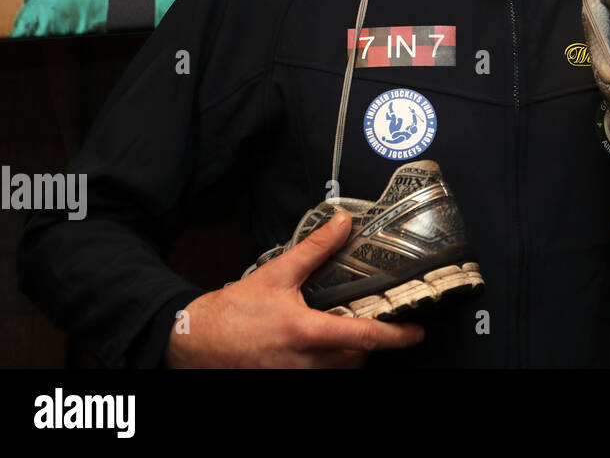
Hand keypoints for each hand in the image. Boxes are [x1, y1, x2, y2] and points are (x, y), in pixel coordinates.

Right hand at [166, 210, 425, 366]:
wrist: (192, 343)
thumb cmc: (233, 311)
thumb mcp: (277, 274)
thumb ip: (316, 249)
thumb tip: (343, 223)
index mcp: (307, 333)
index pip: (365, 338)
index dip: (397, 337)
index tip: (417, 333)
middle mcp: (305, 363)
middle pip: (357, 359)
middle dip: (368, 344)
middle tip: (370, 323)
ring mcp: (294, 379)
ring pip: (340, 373)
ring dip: (348, 356)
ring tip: (343, 335)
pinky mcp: (283, 386)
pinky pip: (318, 379)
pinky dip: (328, 366)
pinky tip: (320, 350)